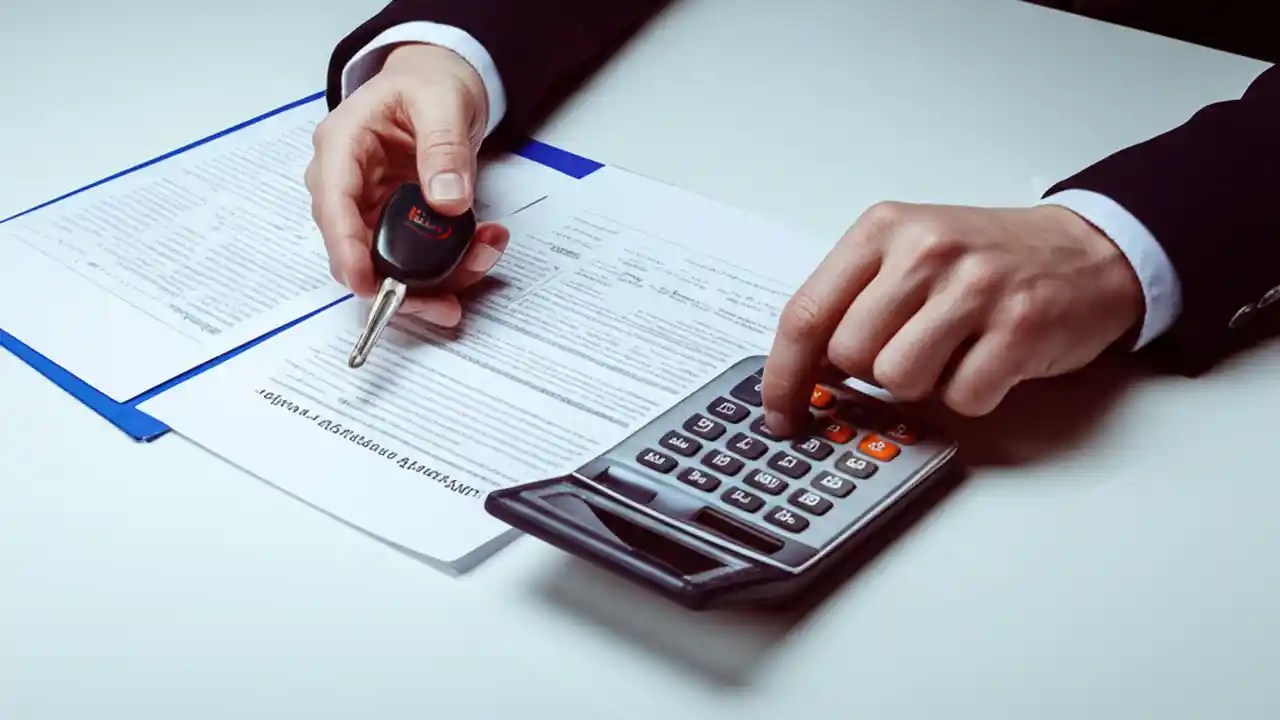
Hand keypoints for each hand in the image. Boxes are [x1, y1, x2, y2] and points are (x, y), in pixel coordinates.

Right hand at [305, 43, 508, 326]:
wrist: (438, 81)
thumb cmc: (427, 83)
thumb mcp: (442, 102)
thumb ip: (444, 147)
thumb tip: (447, 199)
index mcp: (342, 146)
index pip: (333, 207)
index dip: (346, 252)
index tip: (368, 285)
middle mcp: (348, 185)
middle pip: (358, 251)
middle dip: (406, 283)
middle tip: (450, 300)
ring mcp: (371, 208)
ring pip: (391, 264)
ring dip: (439, 276)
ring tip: (487, 252)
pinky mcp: (397, 222)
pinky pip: (418, 257)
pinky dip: (452, 261)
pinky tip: (485, 243)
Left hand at [762, 202, 1143, 432]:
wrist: (1086, 250)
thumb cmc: (988, 259)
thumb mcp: (908, 253)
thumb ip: (852, 300)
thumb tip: (804, 375)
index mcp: (883, 230)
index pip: (805, 314)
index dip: (784, 376)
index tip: (780, 413)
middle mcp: (925, 250)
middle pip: (850, 355)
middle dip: (872, 371)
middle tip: (911, 348)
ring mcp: (974, 288)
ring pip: (899, 379)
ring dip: (923, 383)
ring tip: (953, 349)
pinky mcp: (1019, 328)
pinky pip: (961, 397)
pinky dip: (972, 393)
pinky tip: (990, 358)